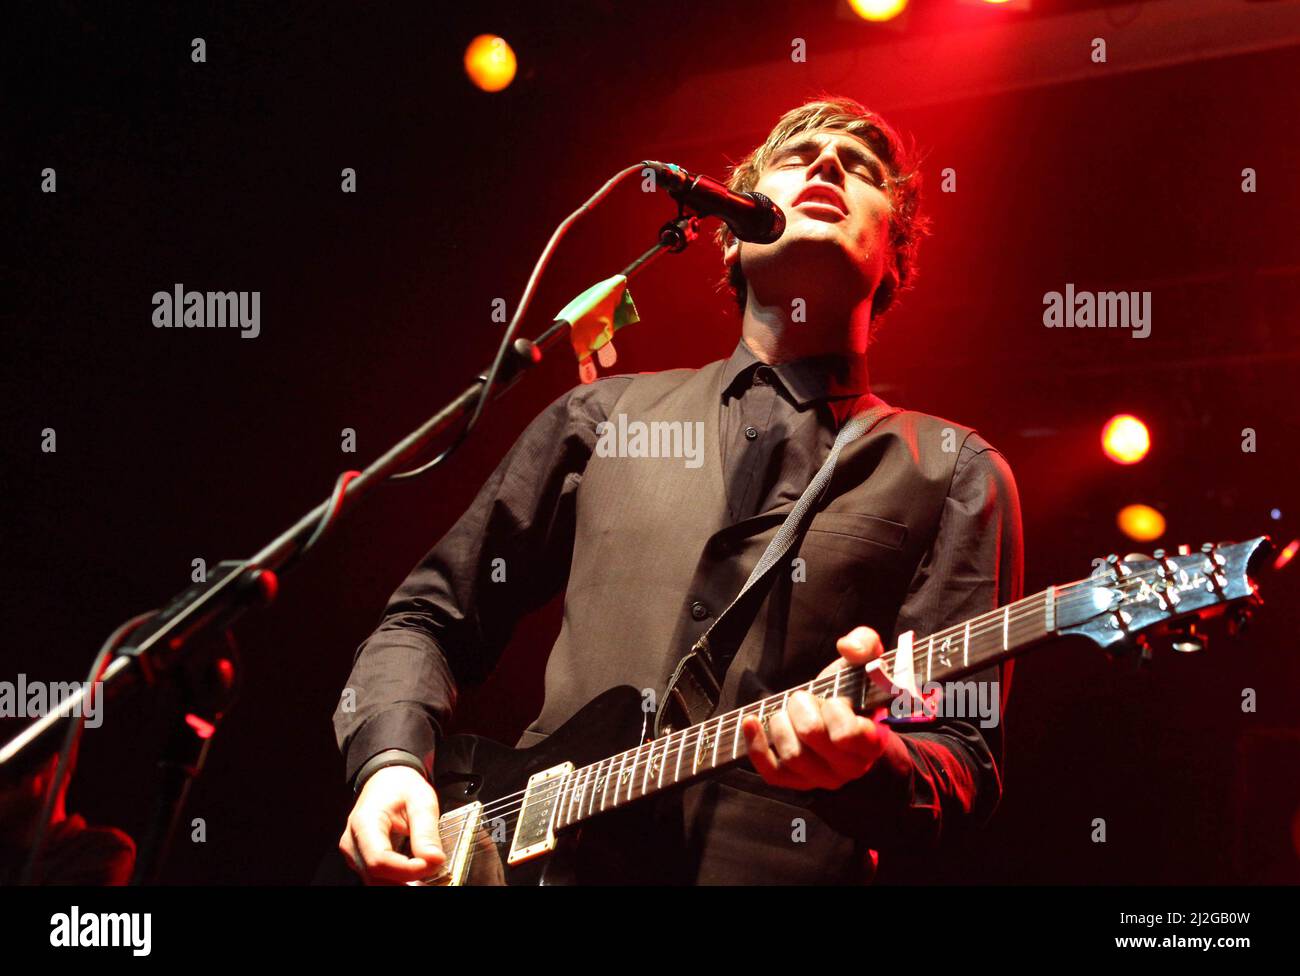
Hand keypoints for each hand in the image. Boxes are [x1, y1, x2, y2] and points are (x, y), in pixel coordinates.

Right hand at [339, 765, 445, 883]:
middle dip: (407, 881)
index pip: (379, 859)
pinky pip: (378, 879)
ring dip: (403, 884)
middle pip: (376, 876)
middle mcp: (353, 843)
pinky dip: (398, 881)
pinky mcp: (362, 861)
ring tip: (427, 878)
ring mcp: (355, 854)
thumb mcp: (421, 800)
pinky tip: (417, 878)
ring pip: (376, 882)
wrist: (387, 781)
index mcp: (364, 822)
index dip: (405, 869)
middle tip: (434, 875)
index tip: (430, 865)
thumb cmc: (400, 787)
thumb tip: (434, 859)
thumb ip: (426, 831)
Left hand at [741, 625, 896, 790]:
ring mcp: (823, 778)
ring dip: (781, 722)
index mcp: (872, 741)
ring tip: (787, 712)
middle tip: (802, 698)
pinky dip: (756, 745)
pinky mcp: (796, 782)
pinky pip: (772, 772)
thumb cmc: (851, 692)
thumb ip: (865, 644)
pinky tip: (751, 721)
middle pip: (811, 736)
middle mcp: (850, 767)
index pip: (849, 734)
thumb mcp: (862, 663)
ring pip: (791, 754)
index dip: (833, 710)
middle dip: (800, 706)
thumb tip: (848, 646)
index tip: (832, 698)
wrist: (840, 722)